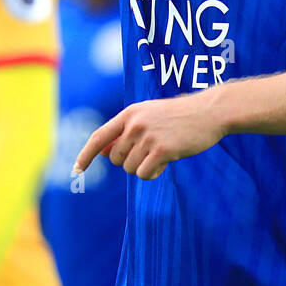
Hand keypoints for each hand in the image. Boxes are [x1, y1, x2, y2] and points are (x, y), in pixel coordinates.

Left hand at [74, 89, 230, 180]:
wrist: (209, 112)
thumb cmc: (178, 117)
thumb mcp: (148, 117)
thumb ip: (124, 132)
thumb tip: (101, 152)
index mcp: (129, 114)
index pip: (99, 136)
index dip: (85, 154)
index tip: (76, 169)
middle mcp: (134, 124)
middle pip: (116, 159)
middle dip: (129, 161)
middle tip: (150, 152)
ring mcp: (148, 137)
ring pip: (130, 168)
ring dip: (144, 167)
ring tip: (161, 153)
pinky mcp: (162, 150)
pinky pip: (144, 174)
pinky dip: (152, 173)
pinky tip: (166, 163)